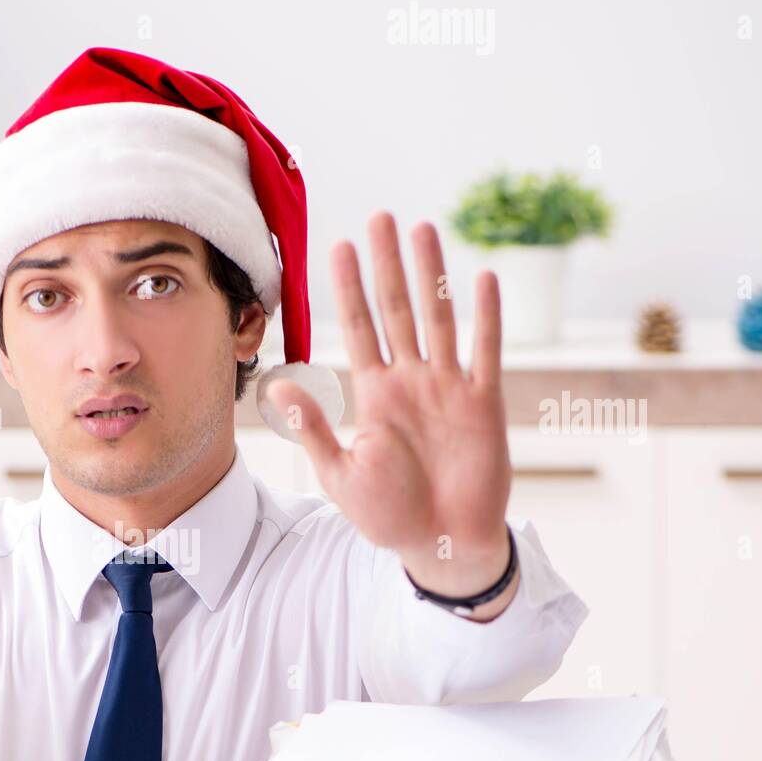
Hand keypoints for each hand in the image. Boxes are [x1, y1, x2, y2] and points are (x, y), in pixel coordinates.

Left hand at [268, 212, 512, 602]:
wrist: (442, 544)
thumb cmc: (389, 515)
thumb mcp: (340, 472)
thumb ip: (313, 426)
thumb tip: (276, 385)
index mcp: (374, 395)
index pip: (358, 329)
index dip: (349, 290)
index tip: (336, 247)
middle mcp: (411, 381)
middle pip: (397, 310)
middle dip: (387, 265)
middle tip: (379, 216)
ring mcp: (449, 388)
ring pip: (439, 319)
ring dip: (431, 275)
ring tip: (422, 229)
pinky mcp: (483, 404)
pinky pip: (485, 352)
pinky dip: (485, 318)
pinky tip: (480, 279)